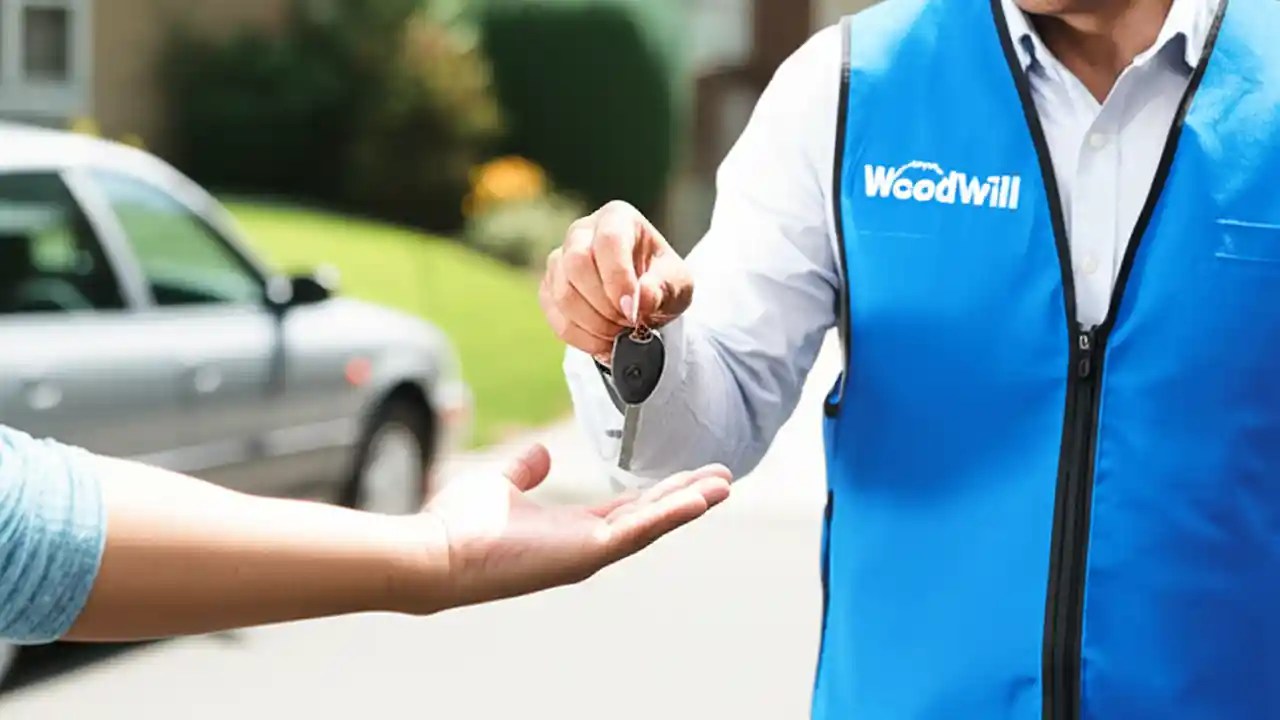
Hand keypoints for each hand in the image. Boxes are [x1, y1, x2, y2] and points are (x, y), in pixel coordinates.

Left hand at [416, 444, 729, 611]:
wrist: (435, 550)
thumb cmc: (458, 525)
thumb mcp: (501, 484)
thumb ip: (524, 470)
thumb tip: (541, 453)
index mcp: (571, 528)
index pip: (628, 508)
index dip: (660, 492)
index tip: (691, 475)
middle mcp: (586, 545)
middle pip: (649, 516)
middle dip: (686, 496)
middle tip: (723, 477)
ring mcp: (588, 552)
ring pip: (651, 525)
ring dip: (688, 504)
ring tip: (724, 485)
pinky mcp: (585, 553)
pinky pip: (637, 530)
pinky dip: (669, 514)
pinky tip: (697, 498)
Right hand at [541, 201, 693, 363]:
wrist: (643, 299)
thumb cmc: (661, 282)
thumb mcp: (677, 284)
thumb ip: (664, 289)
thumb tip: (642, 298)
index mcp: (617, 218)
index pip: (609, 241)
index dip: (618, 278)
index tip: (633, 310)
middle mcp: (581, 232)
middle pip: (577, 263)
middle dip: (604, 303)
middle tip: (628, 322)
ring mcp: (559, 259)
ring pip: (563, 293)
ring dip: (594, 323)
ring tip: (619, 333)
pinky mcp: (549, 288)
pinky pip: (555, 317)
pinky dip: (581, 337)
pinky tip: (603, 342)